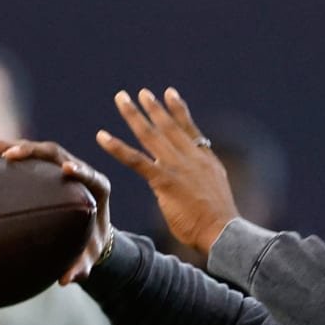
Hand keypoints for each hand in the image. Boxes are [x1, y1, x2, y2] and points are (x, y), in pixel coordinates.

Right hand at [0, 140, 112, 284]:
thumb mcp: (87, 260)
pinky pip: (18, 157)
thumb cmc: (88, 248)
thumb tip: (65, 281)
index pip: (90, 175)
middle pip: (55, 153)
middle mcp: (78, 172)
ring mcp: (57, 166)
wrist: (85, 236)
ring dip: (5, 148)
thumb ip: (80, 269)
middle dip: (31, 151)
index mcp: (96, 189)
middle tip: (8, 156)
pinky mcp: (41, 168)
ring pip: (33, 150)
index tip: (66, 169)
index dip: (80, 170)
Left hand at [96, 87, 239, 258]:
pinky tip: (101, 137)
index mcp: (205, 160)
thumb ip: (200, 181)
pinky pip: (135, 160)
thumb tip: (190, 182)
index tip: (169, 93)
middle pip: (168, 126)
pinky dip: (117, 147)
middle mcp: (191, 158)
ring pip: (150, 135)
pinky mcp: (163, 180)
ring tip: (122, 99)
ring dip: (134, 115)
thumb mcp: (215, 192)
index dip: (178, 110)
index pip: (189, 129)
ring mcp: (177, 167)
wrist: (223, 231)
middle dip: (153, 107)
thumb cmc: (219, 221)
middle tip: (141, 92)